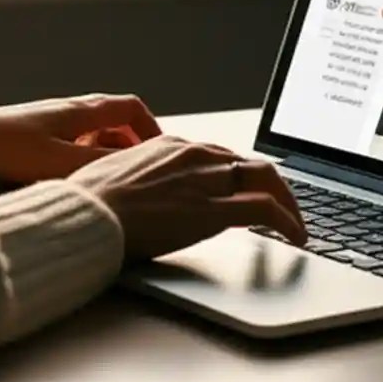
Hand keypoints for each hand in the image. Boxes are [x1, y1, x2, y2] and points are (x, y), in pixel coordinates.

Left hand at [0, 94, 161, 183]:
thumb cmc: (14, 151)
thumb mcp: (64, 162)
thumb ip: (102, 163)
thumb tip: (136, 166)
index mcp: (84, 111)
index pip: (132, 108)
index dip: (150, 129)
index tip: (158, 154)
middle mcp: (72, 110)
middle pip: (115, 120)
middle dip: (131, 145)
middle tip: (136, 173)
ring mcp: (54, 119)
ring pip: (95, 131)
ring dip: (107, 152)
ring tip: (108, 179)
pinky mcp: (37, 132)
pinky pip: (75, 139)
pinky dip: (86, 154)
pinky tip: (76, 177)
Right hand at [69, 135, 306, 259]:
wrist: (87, 215)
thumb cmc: (88, 203)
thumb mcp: (114, 178)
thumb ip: (138, 181)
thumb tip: (136, 196)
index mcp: (171, 144)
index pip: (219, 154)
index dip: (237, 174)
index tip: (243, 189)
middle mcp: (195, 154)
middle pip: (247, 163)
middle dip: (269, 184)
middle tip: (281, 205)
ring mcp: (208, 179)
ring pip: (266, 178)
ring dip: (287, 202)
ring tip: (296, 224)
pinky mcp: (216, 209)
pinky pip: (267, 209)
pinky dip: (288, 221)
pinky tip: (296, 237)